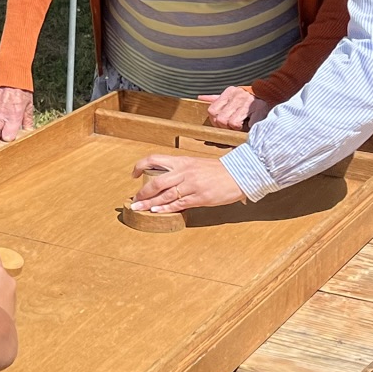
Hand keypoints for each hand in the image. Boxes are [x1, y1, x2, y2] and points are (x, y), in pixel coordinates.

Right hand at [0, 86, 33, 140]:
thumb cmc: (22, 90)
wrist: (11, 75)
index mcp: (13, 117)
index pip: (6, 137)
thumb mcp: (29, 106)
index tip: (10, 136)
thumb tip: (28, 131)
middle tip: (0, 135)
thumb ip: (27, 121)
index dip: (8, 138)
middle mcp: (0, 116)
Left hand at [130, 153, 245, 212]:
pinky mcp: (200, 197)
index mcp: (182, 161)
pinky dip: (166, 209)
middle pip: (156, 182)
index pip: (154, 159)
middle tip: (134, 200)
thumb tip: (163, 180)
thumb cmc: (217, 170)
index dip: (140, 166)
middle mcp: (185, 172)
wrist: (239, 172)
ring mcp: (192, 185)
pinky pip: (179, 204)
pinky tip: (157, 212)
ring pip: (165, 195)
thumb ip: (179, 170)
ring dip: (150, 203)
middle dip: (143, 193)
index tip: (133, 175)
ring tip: (139, 208)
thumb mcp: (195, 164)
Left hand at [200, 86, 255, 129]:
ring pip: (232, 123)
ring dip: (238, 128)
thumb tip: (200, 98)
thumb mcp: (232, 99)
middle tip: (235, 126)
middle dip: (227, 127)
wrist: (273, 99)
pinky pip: (247, 125)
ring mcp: (248, 101)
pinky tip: (251, 124)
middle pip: (221, 119)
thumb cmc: (249, 103)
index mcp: (230, 91)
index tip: (224, 124)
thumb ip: (217, 99)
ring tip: (244, 124)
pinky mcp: (259, 108)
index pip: (212, 110)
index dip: (215, 122)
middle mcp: (238, 94)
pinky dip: (248, 129)